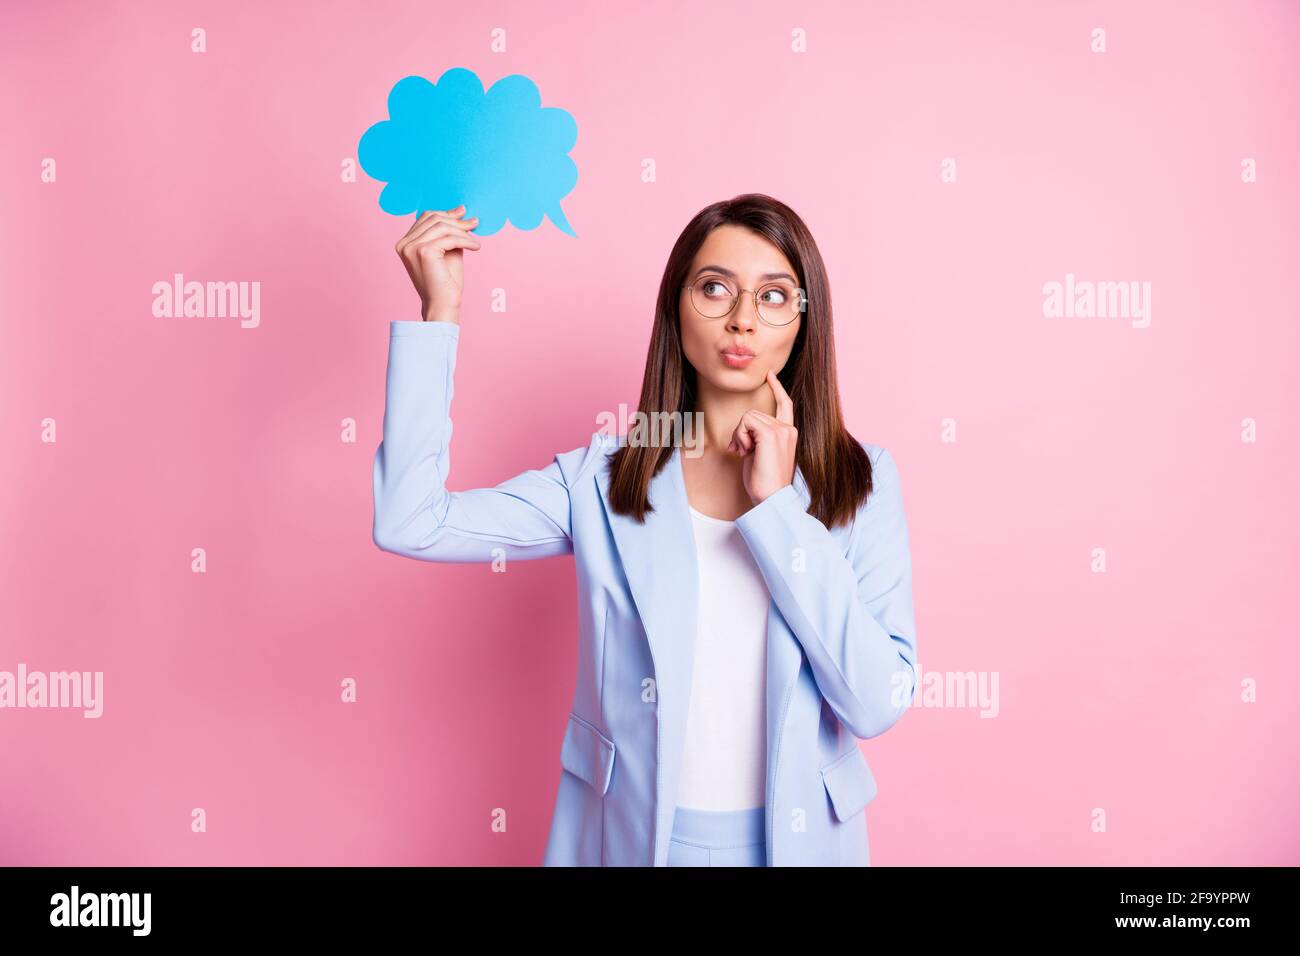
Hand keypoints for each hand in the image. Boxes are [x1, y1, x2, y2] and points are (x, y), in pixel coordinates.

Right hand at [395, 204, 481, 321]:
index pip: (426, 217)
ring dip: (462, 232)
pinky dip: (465, 241)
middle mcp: (404, 244)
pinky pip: (450, 238)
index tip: (463, 213)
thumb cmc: (445, 282)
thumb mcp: (447, 251)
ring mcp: (411, 247)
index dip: (446, 213)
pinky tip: (475, 247)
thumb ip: (448, 232)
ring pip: (442, 227)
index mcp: (404, 243)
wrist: (443, 306)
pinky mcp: (423, 252)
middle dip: (456, 220)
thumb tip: (460, 210)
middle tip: (474, 223)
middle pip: (434, 219)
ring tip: (475, 240)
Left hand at [726, 370, 798, 505]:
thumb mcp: (761, 455)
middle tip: (742, 451)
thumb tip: (743, 435)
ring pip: (748, 416)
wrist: (771, 499)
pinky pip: (746, 421)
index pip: (785, 404)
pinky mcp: (772, 434)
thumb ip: (758, 439)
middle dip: (741, 431)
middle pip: (754, 413)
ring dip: (740, 435)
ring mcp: (782, 431)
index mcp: (789, 434)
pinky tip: (745, 451)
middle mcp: (788, 430)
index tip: (769, 375)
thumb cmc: (764, 483)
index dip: (777, 388)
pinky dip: (740, 435)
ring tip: (746, 454)